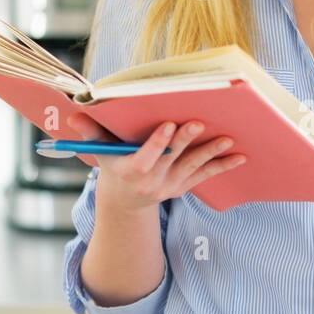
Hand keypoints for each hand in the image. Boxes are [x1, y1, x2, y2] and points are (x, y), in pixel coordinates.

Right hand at [65, 112, 245, 212]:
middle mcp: (151, 182)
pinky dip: (222, 166)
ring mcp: (169, 186)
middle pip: (171, 159)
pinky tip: (240, 157)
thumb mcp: (99, 151)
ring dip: (211, 153)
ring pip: (192, 167)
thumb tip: (73, 113)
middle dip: (186, 141)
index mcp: (130, 171)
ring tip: (228, 139)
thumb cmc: (112, 165)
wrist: (125, 200)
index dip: (157, 143)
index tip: (169, 123)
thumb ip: (90, 132)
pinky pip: (204, 176)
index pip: (144, 158)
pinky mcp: (183, 187)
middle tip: (200, 123)